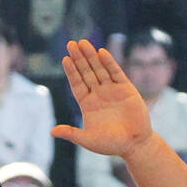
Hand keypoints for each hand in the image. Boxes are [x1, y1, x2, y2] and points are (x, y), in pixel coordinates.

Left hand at [53, 40, 151, 158]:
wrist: (134, 144)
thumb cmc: (111, 144)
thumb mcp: (88, 140)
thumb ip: (71, 133)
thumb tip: (51, 131)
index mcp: (88, 104)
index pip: (77, 84)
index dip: (71, 72)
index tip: (65, 59)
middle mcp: (99, 94)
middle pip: (86, 72)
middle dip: (79, 58)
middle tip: (71, 43)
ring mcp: (112, 90)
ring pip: (99, 69)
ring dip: (91, 56)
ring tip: (83, 42)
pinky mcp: (126, 88)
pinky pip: (116, 72)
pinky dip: (109, 63)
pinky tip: (101, 53)